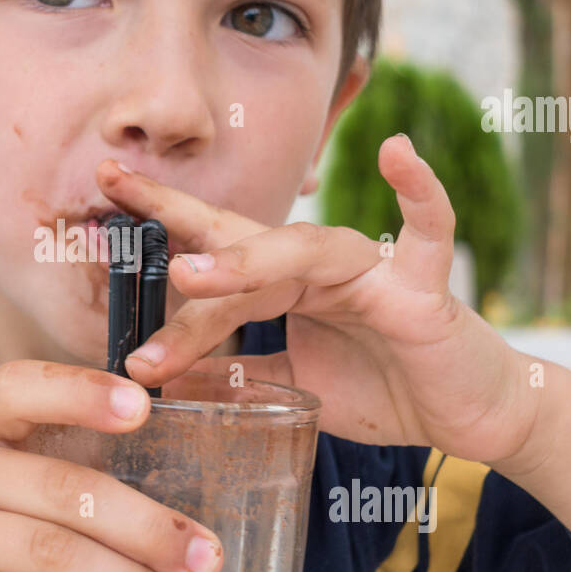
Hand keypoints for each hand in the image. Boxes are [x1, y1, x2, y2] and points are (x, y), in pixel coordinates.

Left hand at [101, 134, 539, 465]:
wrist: (467, 418)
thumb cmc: (385, 390)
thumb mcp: (293, 385)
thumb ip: (239, 374)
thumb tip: (167, 377)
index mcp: (286, 287)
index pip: (214, 253)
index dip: (161, 228)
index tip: (103, 188)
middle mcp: (319, 267)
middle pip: (242, 240)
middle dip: (179, 216)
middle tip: (116, 187)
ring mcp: (370, 271)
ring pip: (302, 251)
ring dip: (247, 261)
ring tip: (192, 274)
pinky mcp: (422, 289)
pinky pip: (427, 229)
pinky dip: (419, 192)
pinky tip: (397, 152)